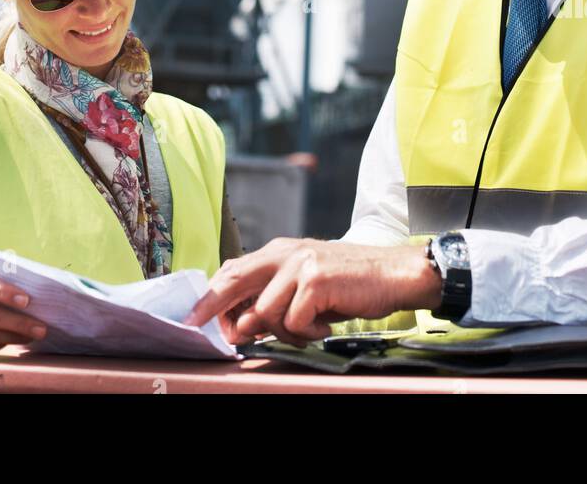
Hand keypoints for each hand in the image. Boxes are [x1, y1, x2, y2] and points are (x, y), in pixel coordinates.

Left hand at [183, 238, 442, 345]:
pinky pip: (294, 322)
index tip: (193, 319)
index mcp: (280, 250)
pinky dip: (308, 333)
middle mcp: (285, 251)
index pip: (233, 270)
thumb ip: (275, 295)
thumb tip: (241, 324)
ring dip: (283, 332)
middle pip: (234, 281)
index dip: (210, 296)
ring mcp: (300, 264)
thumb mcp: (307, 282)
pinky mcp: (315, 281)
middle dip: (215, 311)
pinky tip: (327, 325)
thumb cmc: (350, 283)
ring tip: (309, 328)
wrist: (394, 273)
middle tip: (216, 337)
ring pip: (265, 313)